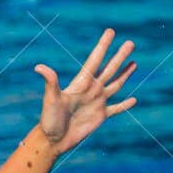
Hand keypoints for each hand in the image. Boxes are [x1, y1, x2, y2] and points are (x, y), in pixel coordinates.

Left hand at [33, 29, 136, 156]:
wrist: (52, 140)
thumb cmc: (49, 119)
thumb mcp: (50, 99)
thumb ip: (50, 82)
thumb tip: (38, 67)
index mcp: (81, 83)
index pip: (95, 60)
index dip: (103, 46)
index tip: (110, 31)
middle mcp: (91, 90)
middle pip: (109, 69)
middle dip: (120, 56)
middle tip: (130, 43)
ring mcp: (97, 102)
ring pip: (115, 85)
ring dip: (125, 74)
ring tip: (134, 63)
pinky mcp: (100, 116)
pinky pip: (116, 109)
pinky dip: (125, 105)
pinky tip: (134, 100)